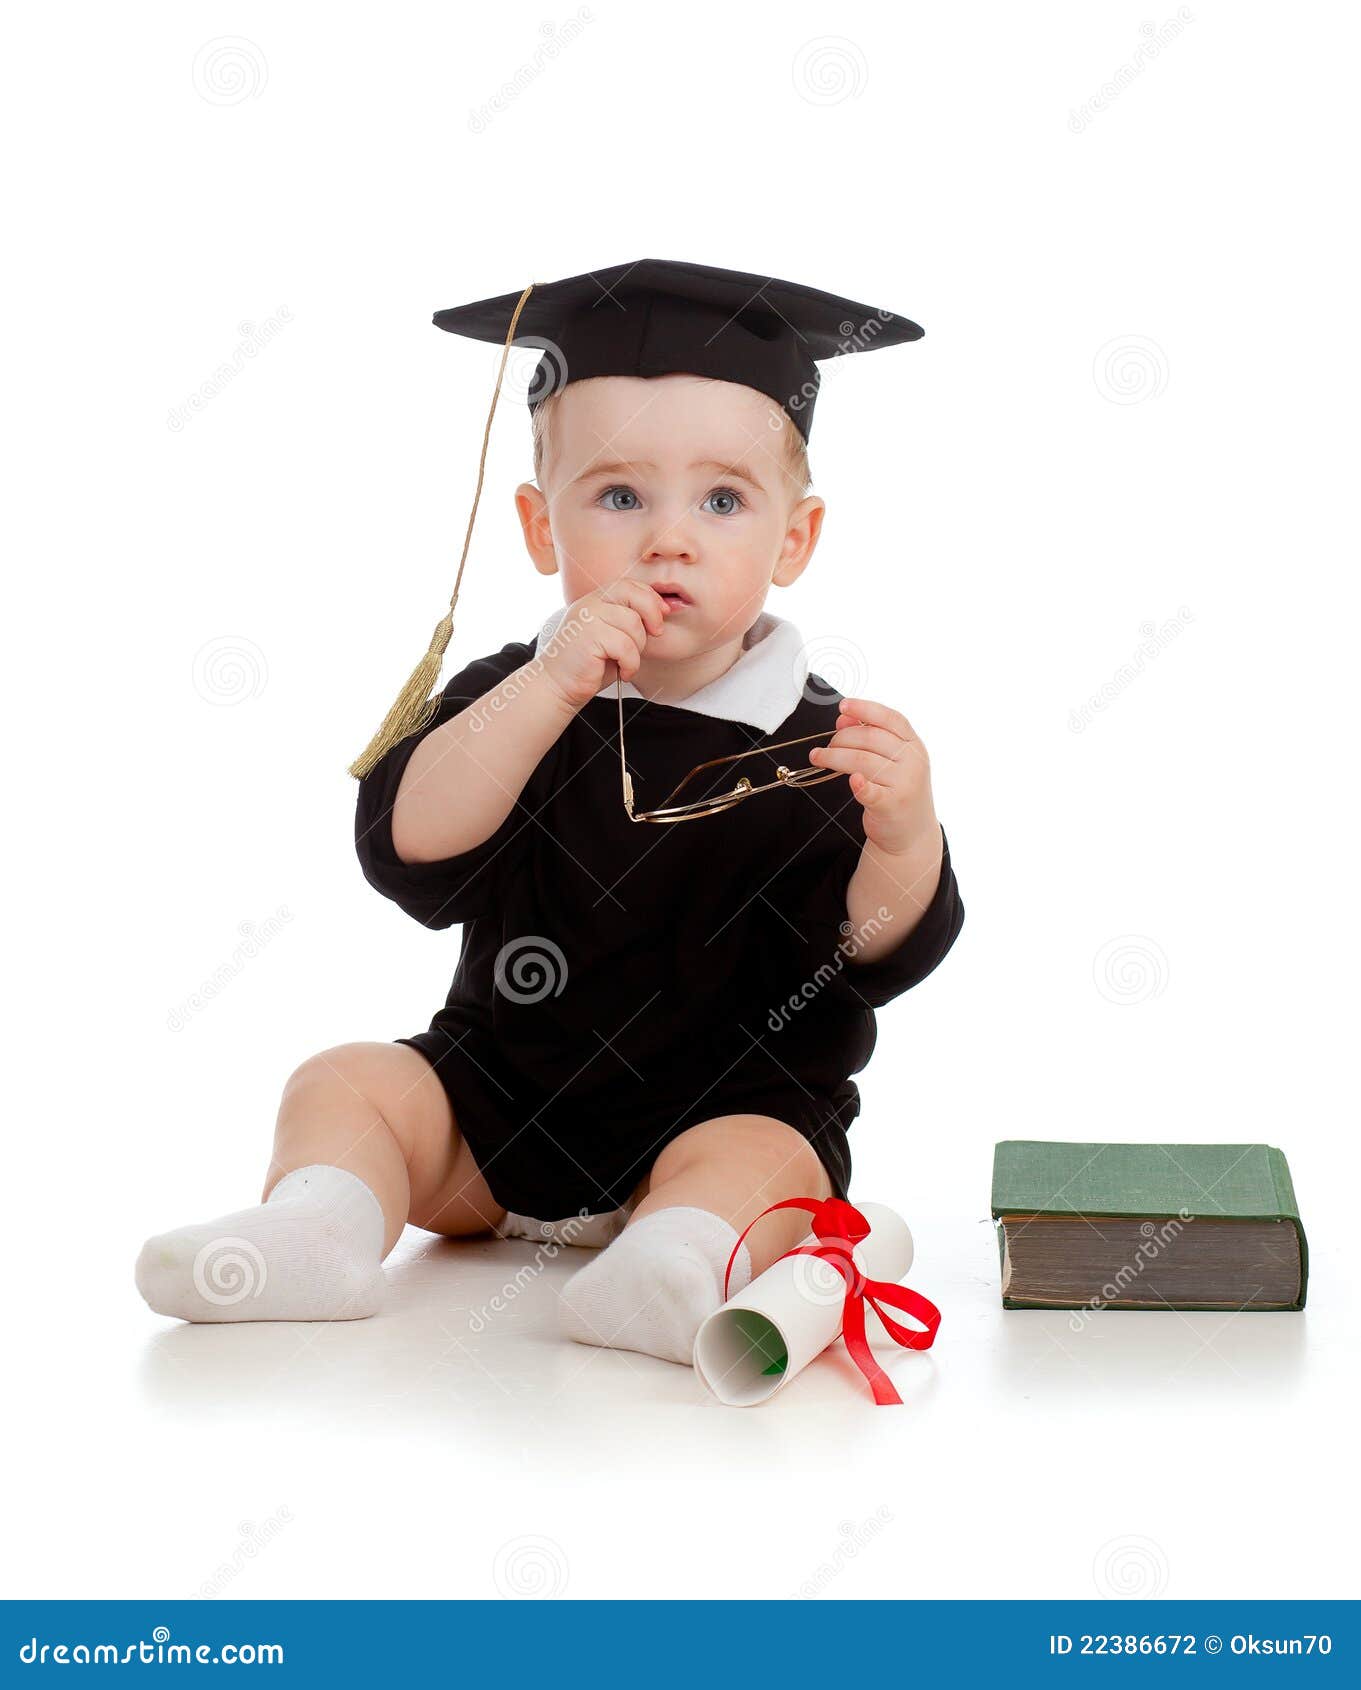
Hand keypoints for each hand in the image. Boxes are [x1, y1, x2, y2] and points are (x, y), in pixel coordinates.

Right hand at [537, 578, 677, 710]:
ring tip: (627, 662)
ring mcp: (588, 618)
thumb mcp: (613, 636)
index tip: (662, 614)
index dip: (651, 598)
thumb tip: (663, 609)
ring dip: (638, 648)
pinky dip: (630, 663)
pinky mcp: (589, 636)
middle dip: (652, 615)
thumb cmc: (590, 665)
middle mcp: (591, 603)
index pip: (630, 584)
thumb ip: (631, 620)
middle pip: (634, 595)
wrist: (559, 686)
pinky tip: (622, 672)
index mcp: (596, 599)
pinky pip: (626, 646)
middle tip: (656, 634)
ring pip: (633, 624)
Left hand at [807, 696, 939, 858]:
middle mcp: (913, 762)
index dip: (865, 709)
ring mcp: (905, 784)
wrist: (912, 832)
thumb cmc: (897, 790)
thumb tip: (844, 718)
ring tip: (818, 757)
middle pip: (870, 738)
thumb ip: (870, 735)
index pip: (891, 719)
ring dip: (833, 757)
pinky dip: (860, 785)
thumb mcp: (891, 760)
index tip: (842, 706)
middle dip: (841, 738)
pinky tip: (851, 780)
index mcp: (913, 745)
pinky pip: (872, 792)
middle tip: (826, 747)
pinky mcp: (892, 806)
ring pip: (862, 761)